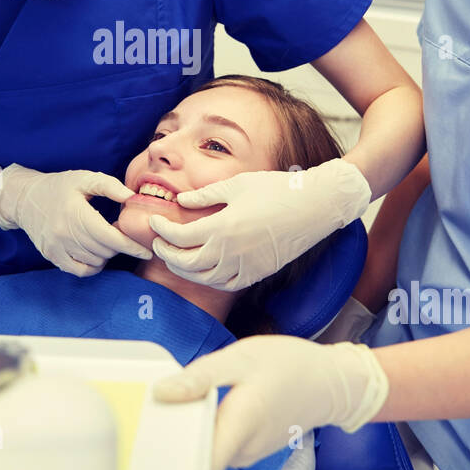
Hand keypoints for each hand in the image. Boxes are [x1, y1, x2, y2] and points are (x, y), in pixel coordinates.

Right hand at [0, 164, 152, 275]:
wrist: (25, 199)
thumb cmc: (58, 187)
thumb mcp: (84, 178)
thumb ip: (109, 186)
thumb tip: (131, 197)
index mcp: (75, 213)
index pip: (110, 237)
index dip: (131, 246)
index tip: (146, 250)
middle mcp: (65, 234)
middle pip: (105, 250)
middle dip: (120, 245)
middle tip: (121, 232)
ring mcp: (57, 248)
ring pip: (95, 261)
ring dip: (108, 253)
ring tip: (107, 238)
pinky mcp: (52, 256)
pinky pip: (80, 271)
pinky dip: (93, 266)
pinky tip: (97, 254)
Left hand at [147, 157, 370, 290]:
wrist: (315, 206)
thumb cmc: (277, 189)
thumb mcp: (237, 184)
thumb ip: (205, 196)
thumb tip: (181, 200)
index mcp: (222, 227)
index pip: (179, 237)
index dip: (161, 230)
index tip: (154, 222)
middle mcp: (231, 252)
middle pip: (186, 263)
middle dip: (167, 254)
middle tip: (158, 243)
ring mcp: (245, 266)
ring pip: (204, 278)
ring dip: (184, 270)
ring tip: (176, 257)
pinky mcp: (258, 273)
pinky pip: (226, 284)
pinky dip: (209, 279)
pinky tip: (204, 269)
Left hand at [152, 335, 389, 469]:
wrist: (331, 382)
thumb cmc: (288, 365)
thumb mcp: (241, 357)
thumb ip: (200, 377)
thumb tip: (161, 392)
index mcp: (239, 426)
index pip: (196, 464)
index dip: (168, 457)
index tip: (148, 439)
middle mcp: (242, 450)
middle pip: (194, 457)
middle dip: (171, 437)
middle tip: (153, 410)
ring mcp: (246, 454)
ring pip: (205, 450)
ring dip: (189, 431)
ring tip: (178, 402)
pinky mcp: (248, 450)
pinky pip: (218, 445)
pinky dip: (206, 429)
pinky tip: (201, 407)